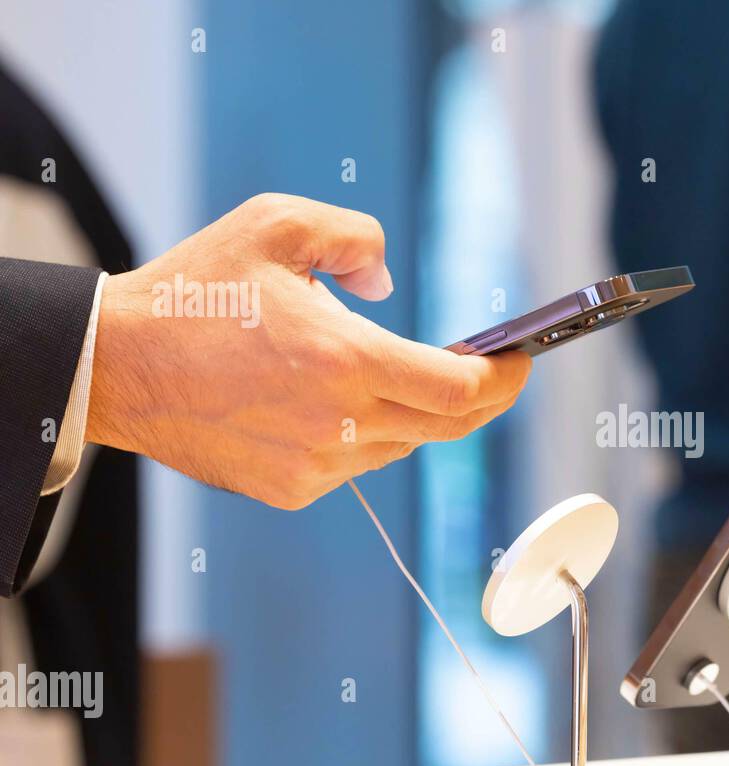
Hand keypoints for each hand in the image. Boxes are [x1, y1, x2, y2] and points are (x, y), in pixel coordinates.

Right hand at [87, 193, 529, 508]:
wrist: (116, 365)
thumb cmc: (194, 292)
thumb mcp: (277, 225)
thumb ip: (355, 238)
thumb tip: (388, 285)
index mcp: (347, 360)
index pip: (460, 389)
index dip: (504, 378)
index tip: (522, 360)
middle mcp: (341, 422)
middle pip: (448, 426)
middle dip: (483, 398)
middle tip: (495, 372)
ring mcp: (317, 464)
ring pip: (402, 444)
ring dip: (414, 412)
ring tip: (390, 372)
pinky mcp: (291, 488)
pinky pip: (356, 462)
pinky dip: (364, 433)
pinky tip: (330, 402)